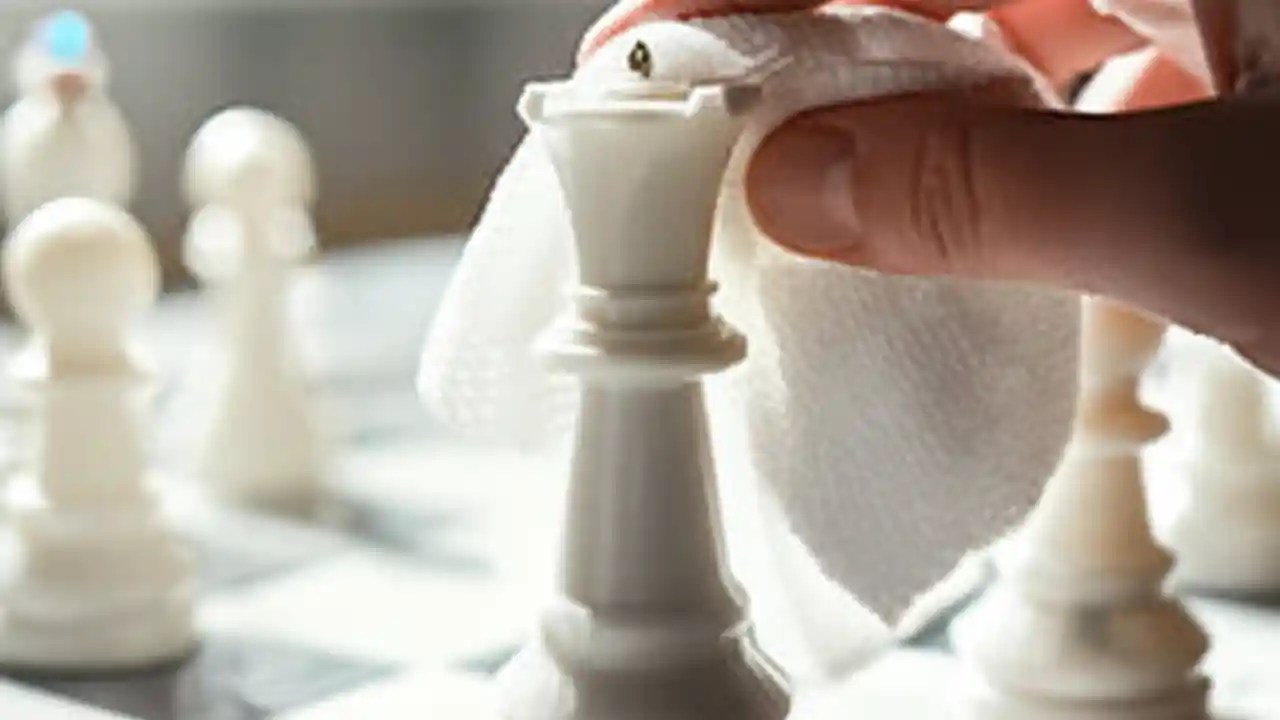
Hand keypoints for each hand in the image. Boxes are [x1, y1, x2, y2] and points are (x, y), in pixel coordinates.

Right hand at [746, 52, 1279, 374]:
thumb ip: (997, 190)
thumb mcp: (1213, 218)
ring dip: (896, 107)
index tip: (649, 43)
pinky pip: (1071, 93)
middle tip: (710, 129)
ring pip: (1005, 36)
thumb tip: (800, 184)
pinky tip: (947, 203)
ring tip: (803, 177)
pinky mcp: (1238, 81)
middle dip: (813, 49)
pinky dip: (990, 148)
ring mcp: (1223, 17)